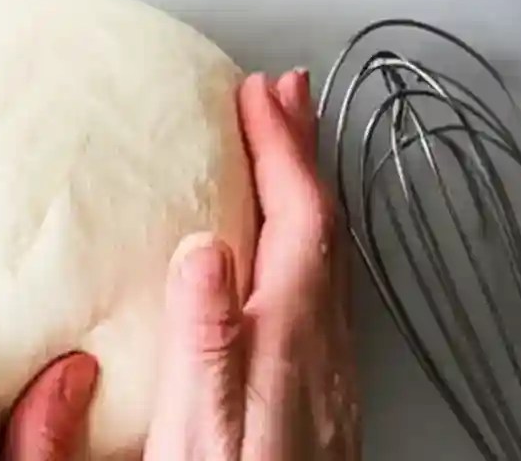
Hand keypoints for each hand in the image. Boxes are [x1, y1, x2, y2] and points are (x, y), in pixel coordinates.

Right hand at [145, 70, 359, 459]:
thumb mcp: (194, 431)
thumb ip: (204, 345)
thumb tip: (206, 250)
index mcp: (283, 346)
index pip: (296, 225)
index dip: (281, 152)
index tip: (259, 94)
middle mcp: (315, 351)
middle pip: (323, 230)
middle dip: (304, 153)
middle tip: (286, 94)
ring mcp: (320, 372)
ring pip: (326, 258)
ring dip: (308, 192)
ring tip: (286, 148)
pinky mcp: (311, 394)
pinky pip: (319, 288)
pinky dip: (305, 240)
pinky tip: (284, 249)